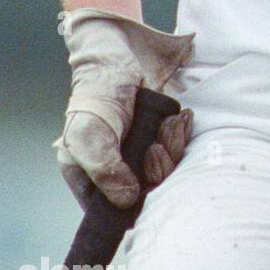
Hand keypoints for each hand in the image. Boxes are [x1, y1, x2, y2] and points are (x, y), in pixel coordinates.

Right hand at [55, 9, 194, 209]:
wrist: (117, 58)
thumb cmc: (96, 97)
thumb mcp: (90, 136)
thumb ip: (105, 170)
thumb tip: (127, 201)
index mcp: (90, 178)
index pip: (113, 211)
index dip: (133, 204)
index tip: (146, 182)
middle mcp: (115, 170)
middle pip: (147, 190)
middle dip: (159, 167)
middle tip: (155, 146)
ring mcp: (138, 154)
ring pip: (165, 169)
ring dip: (172, 146)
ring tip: (167, 125)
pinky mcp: (157, 136)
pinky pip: (176, 147)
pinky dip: (180, 133)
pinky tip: (180, 118)